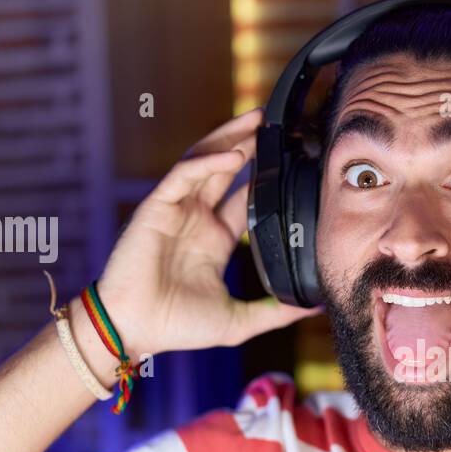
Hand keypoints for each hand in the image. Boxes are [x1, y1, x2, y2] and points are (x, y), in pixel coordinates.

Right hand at [94, 107, 321, 356]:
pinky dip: (207, 162)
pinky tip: (233, 154)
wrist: (135, 330)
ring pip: (204, 161)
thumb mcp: (239, 321)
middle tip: (275, 123)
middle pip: (225, 168)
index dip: (265, 176)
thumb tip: (315, 309)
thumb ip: (276, 312)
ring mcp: (176, 210)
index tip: (292, 160)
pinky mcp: (156, 207)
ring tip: (256, 121)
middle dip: (248, 142)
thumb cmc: (177, 326)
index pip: (244, 196)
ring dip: (229, 139)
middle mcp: (196, 218)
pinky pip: (183, 175)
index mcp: (215, 238)